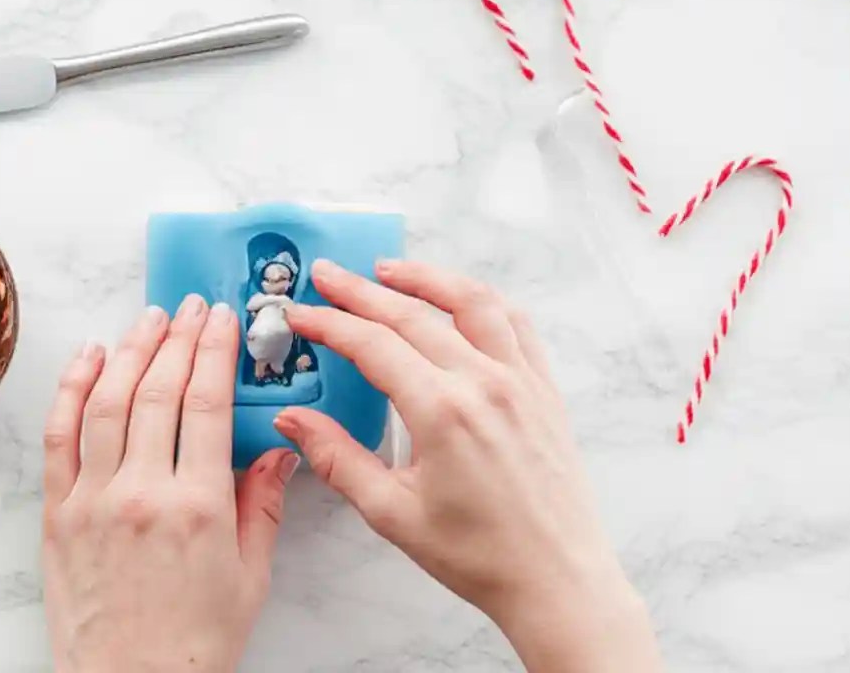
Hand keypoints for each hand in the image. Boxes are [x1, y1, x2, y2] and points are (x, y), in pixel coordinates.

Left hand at [43, 296, 299, 672]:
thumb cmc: (193, 643)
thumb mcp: (250, 576)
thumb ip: (263, 506)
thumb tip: (281, 451)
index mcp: (198, 508)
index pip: (206, 404)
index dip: (214, 351)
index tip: (222, 319)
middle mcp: (142, 494)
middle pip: (157, 391)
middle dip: (177, 338)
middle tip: (191, 307)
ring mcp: (92, 500)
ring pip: (107, 402)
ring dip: (128, 350)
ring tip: (148, 319)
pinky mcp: (57, 514)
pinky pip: (59, 436)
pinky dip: (71, 389)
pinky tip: (89, 358)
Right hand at [275, 260, 660, 672]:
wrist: (556, 579)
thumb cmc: (479, 555)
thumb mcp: (392, 513)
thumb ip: (338, 459)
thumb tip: (293, 423)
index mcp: (442, 412)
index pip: (373, 345)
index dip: (329, 323)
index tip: (300, 313)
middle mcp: (484, 384)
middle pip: (413, 314)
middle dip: (362, 291)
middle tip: (327, 275)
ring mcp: (521, 382)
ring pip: (471, 302)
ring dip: (427, 279)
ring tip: (390, 270)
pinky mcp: (544, 391)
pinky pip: (516, 324)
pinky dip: (483, 300)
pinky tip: (462, 299)